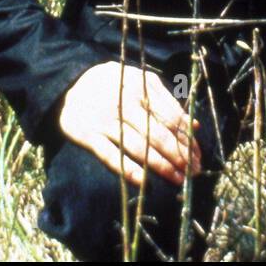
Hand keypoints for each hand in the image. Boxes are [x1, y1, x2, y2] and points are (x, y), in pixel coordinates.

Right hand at [57, 60, 202, 187]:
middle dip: (180, 156)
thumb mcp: (139, 82)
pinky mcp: (88, 134)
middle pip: (159, 134)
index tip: (199, 156)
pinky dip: (129, 170)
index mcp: (140, 85)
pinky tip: (145, 183)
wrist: (67, 85)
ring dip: (162, 166)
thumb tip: (195, 125)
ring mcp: (105, 119)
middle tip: (194, 173)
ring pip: (140, 147)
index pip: (171, 116)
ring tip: (178, 180)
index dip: (187, 139)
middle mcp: (124, 101)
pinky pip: (111, 156)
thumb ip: (166, 101)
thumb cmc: (112, 84)